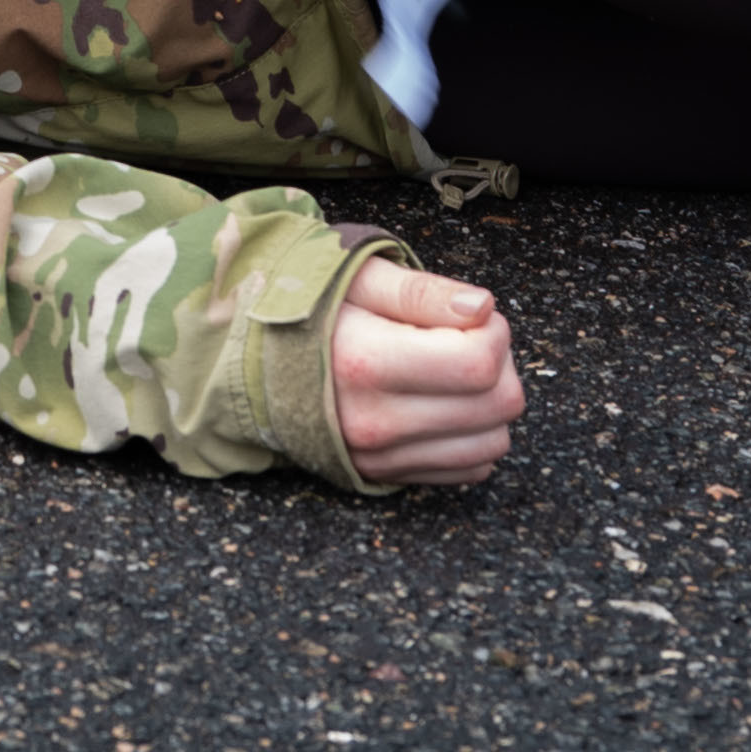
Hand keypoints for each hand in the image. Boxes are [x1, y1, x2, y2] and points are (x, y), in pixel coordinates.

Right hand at [328, 258, 525, 488]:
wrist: (250, 360)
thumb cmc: (307, 308)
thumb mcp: (358, 277)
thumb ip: (422, 291)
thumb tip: (483, 308)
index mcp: (365, 361)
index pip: (478, 363)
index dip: (494, 331)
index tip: (471, 314)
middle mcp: (375, 421)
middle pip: (496, 405)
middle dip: (500, 363)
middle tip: (466, 338)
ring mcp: (380, 456)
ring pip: (492, 442)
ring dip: (490, 402)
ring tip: (453, 370)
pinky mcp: (385, 474)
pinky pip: (469, 469)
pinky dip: (474, 435)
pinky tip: (445, 402)